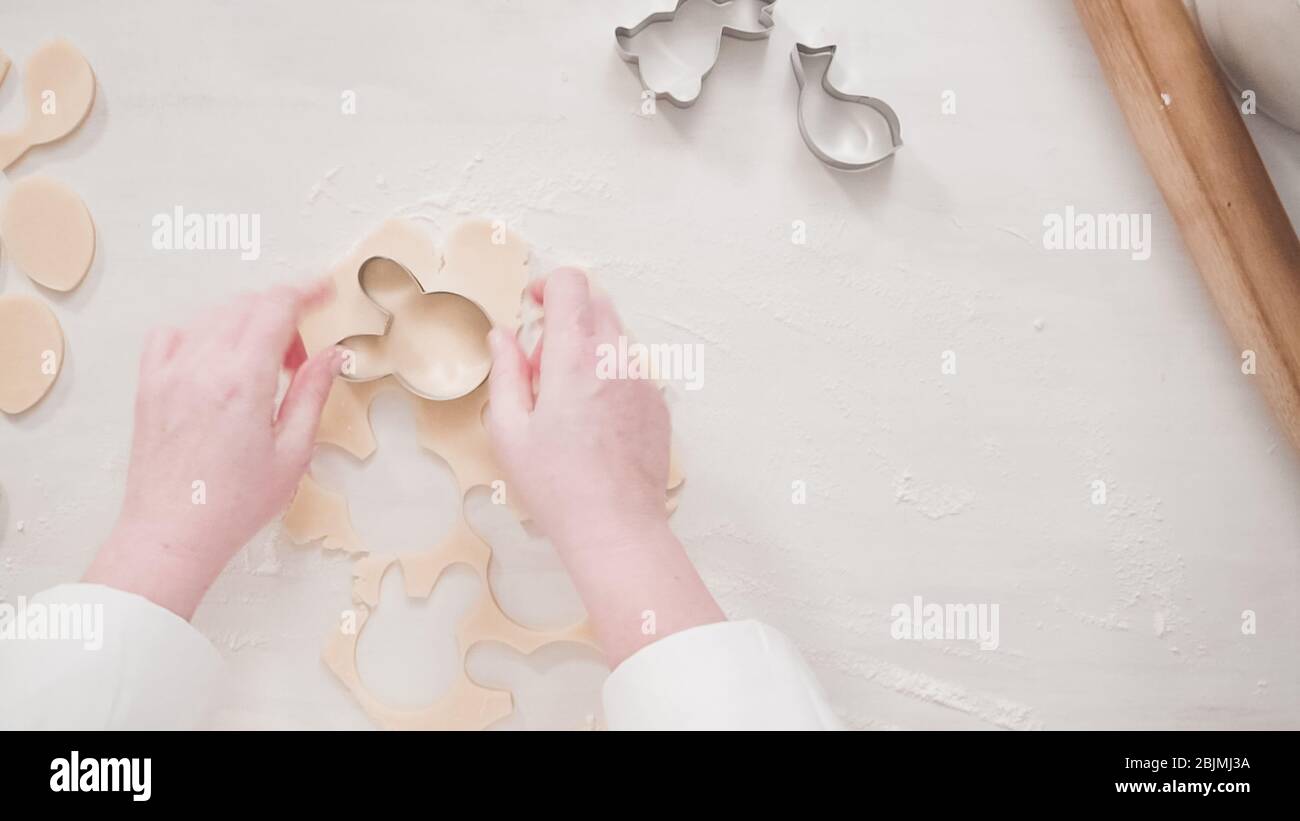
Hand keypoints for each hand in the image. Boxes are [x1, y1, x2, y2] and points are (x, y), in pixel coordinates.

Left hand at [85, 282, 342, 618]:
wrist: (171, 534)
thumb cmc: (232, 505)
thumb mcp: (293, 452)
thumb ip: (312, 393)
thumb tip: (333, 356)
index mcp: (244, 381)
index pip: (276, 307)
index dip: (306, 292)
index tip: (324, 292)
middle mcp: (202, 366)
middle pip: (247, 306)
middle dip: (282, 316)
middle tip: (300, 359)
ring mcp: (170, 372)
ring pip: (214, 316)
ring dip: (247, 325)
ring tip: (264, 369)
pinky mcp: (149, 385)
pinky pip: (173, 334)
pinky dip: (202, 333)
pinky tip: (217, 361)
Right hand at [486, 268, 722, 664]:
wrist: (616, 527)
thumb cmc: (559, 485)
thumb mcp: (509, 428)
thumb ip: (506, 371)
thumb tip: (503, 337)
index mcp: (577, 357)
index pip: (572, 284)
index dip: (548, 286)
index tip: (534, 307)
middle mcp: (617, 359)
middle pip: (596, 303)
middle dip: (565, 319)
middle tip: (542, 367)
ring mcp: (643, 381)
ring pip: (614, 338)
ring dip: (586, 350)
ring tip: (566, 404)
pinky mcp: (658, 404)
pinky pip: (630, 370)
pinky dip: (608, 378)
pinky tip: (592, 425)